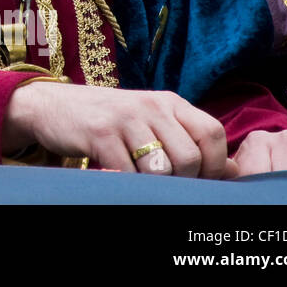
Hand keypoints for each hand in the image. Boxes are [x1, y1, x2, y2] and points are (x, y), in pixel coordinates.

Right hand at [3, 82, 235, 177]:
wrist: (50, 105)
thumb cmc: (108, 122)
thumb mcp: (152, 123)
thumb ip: (189, 141)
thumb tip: (236, 171)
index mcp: (170, 102)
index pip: (213, 133)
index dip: (215, 165)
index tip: (198, 180)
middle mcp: (152, 105)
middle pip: (190, 157)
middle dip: (182, 181)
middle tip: (163, 183)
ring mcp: (126, 117)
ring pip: (162, 167)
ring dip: (153, 183)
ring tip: (138, 178)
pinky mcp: (100, 132)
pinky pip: (128, 171)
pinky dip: (127, 181)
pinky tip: (118, 176)